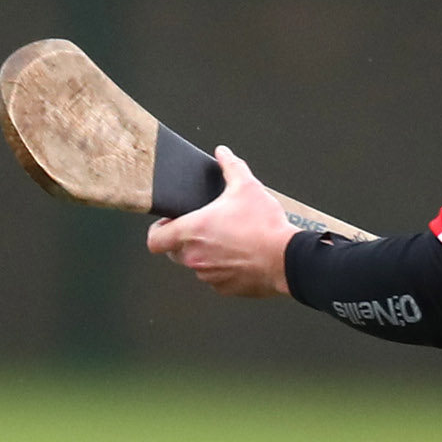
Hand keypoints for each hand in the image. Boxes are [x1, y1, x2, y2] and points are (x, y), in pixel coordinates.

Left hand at [142, 147, 297, 297]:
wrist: (287, 260)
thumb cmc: (265, 227)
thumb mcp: (247, 187)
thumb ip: (231, 167)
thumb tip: (223, 153)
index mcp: (192, 231)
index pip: (154, 239)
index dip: (159, 230)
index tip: (169, 224)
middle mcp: (195, 256)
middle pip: (174, 251)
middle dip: (185, 240)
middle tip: (205, 228)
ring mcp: (208, 275)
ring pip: (197, 264)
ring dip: (206, 254)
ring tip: (228, 240)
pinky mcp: (224, 288)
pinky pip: (215, 278)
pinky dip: (223, 268)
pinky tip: (240, 256)